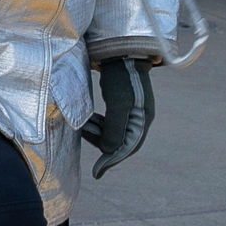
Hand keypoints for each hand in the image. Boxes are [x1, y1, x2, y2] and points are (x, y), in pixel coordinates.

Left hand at [81, 57, 154, 178]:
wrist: (121, 52)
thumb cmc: (121, 77)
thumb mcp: (118, 103)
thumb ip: (114, 129)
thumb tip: (109, 152)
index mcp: (142, 121)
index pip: (126, 148)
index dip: (111, 161)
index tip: (97, 173)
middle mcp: (139, 119)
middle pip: (119, 142)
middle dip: (100, 141)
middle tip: (83, 132)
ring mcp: (131, 111)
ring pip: (113, 132)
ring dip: (98, 132)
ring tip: (84, 124)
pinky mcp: (122, 104)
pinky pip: (110, 122)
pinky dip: (98, 123)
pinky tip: (89, 119)